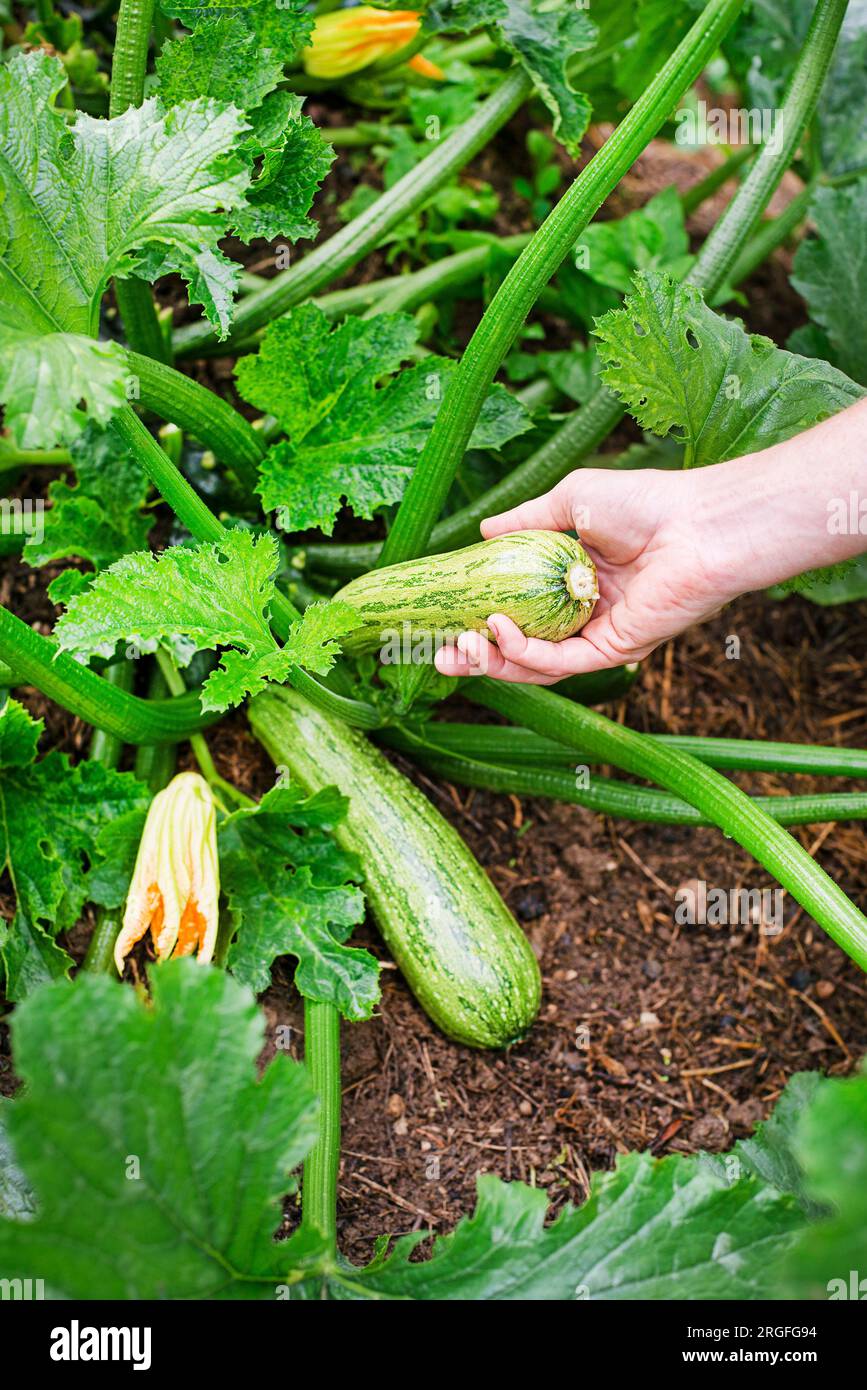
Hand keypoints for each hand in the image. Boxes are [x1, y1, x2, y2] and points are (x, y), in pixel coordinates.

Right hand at [434, 467, 736, 683]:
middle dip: (477, 655)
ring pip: (536, 663)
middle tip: (440, 653)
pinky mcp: (616, 650)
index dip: (478, 617)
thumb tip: (483, 531)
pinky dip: (526, 653)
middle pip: (521, 646)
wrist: (698, 522)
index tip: (441, 618)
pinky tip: (499, 632)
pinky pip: (562, 662)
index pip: (518, 609)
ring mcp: (599, 634)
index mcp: (574, 580)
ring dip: (494, 660)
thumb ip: (527, 521)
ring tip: (460, 648)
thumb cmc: (645, 502)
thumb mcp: (571, 501)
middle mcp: (584, 612)